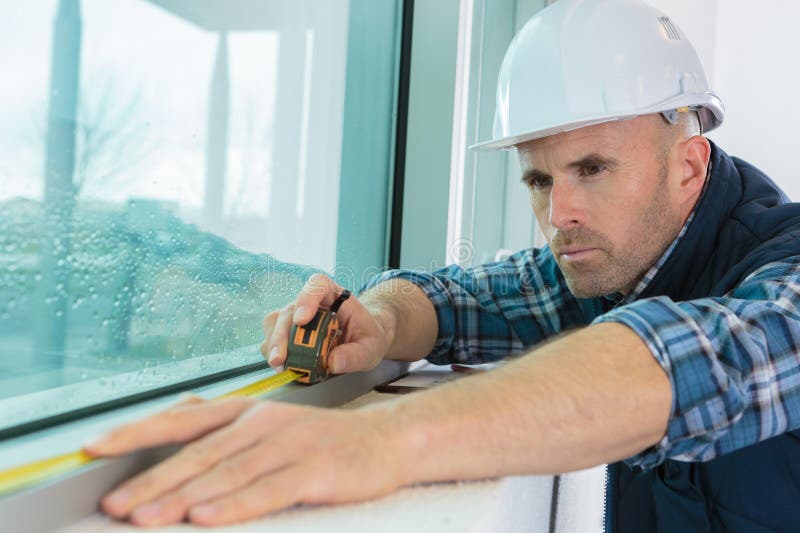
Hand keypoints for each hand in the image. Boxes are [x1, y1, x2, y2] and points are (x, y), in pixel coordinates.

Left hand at [85, 397, 410, 526]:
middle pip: (198, 453)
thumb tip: (180, 406)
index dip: (137, 432)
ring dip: (182, 497)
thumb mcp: (270, 422)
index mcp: (247, 413)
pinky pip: (267, 490)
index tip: (92, 447)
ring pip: (227, 473)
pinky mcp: (314, 469)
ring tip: (145, 518)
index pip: (182, 420)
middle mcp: (262, 423)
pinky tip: (207, 516)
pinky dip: (235, 504)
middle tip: (113, 503)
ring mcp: (289, 444)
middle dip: (152, 479)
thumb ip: (223, 419)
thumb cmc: (322, 439)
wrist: (385, 441)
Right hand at [260, 273, 392, 373]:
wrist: (361, 341)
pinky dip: (274, 353)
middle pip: (290, 309)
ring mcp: (296, 316)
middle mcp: (311, 302)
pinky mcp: (287, 333)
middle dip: (281, 334)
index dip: (307, 298)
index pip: (317, 285)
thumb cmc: (366, 337)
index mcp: (333, 294)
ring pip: (275, 322)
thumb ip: (356, 355)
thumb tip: (334, 362)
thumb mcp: (371, 348)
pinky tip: (284, 366)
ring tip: (281, 364)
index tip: (302, 320)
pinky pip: (272, 339)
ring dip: (273, 344)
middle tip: (281, 357)